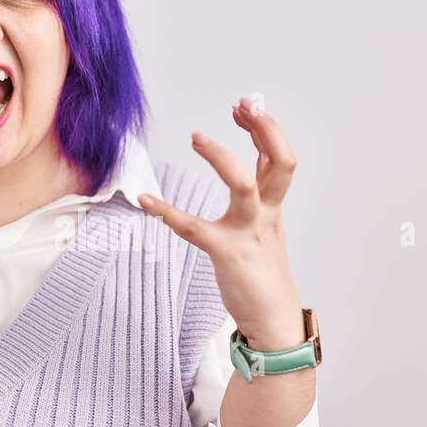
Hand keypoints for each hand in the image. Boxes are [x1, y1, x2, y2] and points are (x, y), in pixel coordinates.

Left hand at [138, 96, 304, 349]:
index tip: (246, 107)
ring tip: (196, 137)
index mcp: (274, 207)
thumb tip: (254, 163)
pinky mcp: (227, 254)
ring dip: (220, 157)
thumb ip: (261, 196)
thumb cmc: (264, 275)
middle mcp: (267, 214)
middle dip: (265, 128)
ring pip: (243, 184)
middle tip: (243, 105)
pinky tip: (146, 201)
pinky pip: (194, 228)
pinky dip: (167, 212)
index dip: (266, 127)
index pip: (280, 156)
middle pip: (281, 161)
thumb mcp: (268, 228)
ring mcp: (249, 233)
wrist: (275, 322)